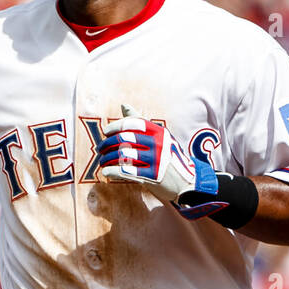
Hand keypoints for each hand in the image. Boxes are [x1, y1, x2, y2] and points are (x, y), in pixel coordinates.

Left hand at [97, 104, 226, 216]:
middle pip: (125, 139)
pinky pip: (127, 172)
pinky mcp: (153, 177)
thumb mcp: (159, 137)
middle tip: (100, 149)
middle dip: (108, 144)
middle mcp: (158, 144)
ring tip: (102, 162)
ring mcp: (156, 160)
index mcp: (159, 132)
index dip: (116, 126)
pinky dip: (113, 172)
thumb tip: (123, 105)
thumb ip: (141, 122)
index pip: (132, 123)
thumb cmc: (169, 158)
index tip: (105, 132)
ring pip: (123, 155)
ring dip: (108, 159)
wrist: (188, 182)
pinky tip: (106, 173)